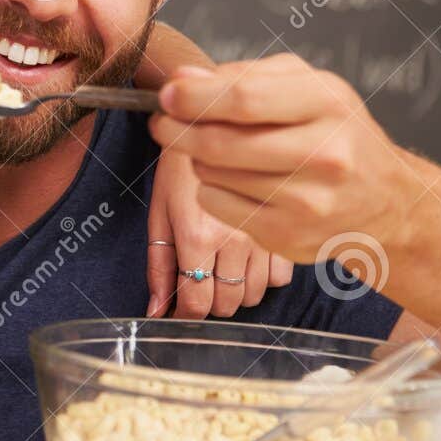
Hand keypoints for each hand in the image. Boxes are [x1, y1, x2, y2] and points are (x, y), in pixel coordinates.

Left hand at [148, 146, 292, 317]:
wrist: (219, 126)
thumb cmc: (181, 168)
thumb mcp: (159, 213)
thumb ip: (158, 266)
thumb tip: (155, 310)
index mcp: (197, 236)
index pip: (197, 304)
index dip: (185, 314)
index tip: (180, 309)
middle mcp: (234, 241)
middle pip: (227, 304)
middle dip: (209, 301)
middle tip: (200, 282)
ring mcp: (264, 235)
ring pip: (255, 294)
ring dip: (236, 291)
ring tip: (223, 268)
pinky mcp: (285, 227)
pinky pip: (281, 277)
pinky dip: (264, 276)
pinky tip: (250, 259)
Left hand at [150, 56, 418, 262]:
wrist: (386, 201)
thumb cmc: (337, 133)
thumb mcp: (308, 87)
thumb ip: (245, 76)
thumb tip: (182, 79)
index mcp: (328, 104)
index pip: (244, 98)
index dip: (193, 97)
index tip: (166, 94)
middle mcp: (324, 154)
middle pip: (220, 142)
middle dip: (177, 130)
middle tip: (162, 122)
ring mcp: (307, 201)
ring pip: (213, 174)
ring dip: (199, 159)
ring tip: (219, 151)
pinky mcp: (287, 235)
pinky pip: (217, 206)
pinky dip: (212, 190)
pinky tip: (235, 182)